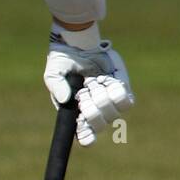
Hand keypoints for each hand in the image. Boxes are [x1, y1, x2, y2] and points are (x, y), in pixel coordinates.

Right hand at [44, 28, 134, 145]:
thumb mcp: (53, 72)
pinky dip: (117, 93)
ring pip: (114, 114)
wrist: (79, 42)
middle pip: (100, 125)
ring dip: (103, 100)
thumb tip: (65, 99)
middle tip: (84, 94)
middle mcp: (95, 110)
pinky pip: (126, 101)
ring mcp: (109, 101)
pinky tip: (107, 81)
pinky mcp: (122, 88)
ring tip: (94, 84)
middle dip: (92, 111)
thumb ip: (56, 86)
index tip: (84, 133)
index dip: (86, 137)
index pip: (85, 134)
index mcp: (77, 112)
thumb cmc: (64, 60)